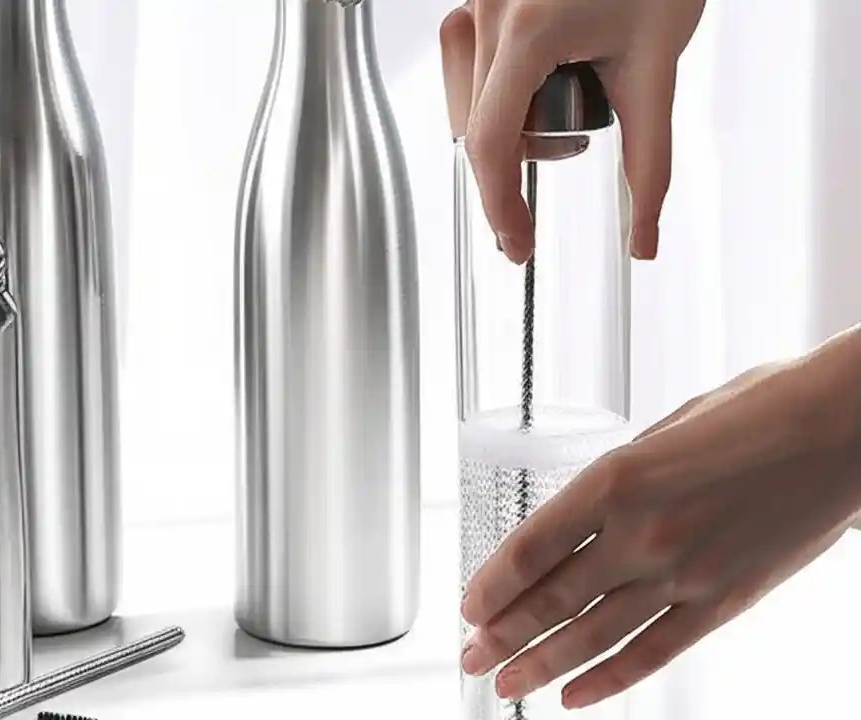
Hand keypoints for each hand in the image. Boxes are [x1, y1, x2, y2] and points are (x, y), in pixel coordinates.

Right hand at [440, 0, 705, 262]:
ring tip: (563, 100)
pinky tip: (542, 77)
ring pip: (466, 104)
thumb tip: (642, 231)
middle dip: (523, 156)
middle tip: (575, 142)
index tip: (518, 243)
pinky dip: (500, 94)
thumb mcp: (657, 63)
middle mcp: (488, 12)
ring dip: (508, 127)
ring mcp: (476, 1)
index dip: (502, 206)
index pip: (491, 144)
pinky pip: (468, 69)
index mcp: (528, 30)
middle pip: (477, 129)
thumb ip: (649, 159)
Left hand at [459, 328, 860, 708]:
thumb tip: (586, 509)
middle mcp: (642, 533)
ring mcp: (685, 573)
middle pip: (552, 599)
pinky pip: (656, 652)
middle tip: (470, 657)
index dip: (491, 584)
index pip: (530, 548)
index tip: (466, 607)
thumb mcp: (666, 426)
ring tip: (504, 685)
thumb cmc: (761, 408)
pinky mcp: (726, 599)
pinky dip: (610, 679)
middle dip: (502, 635)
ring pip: (594, 634)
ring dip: (542, 664)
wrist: (848, 427)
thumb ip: (620, 474)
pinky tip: (576, 696)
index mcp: (616, 479)